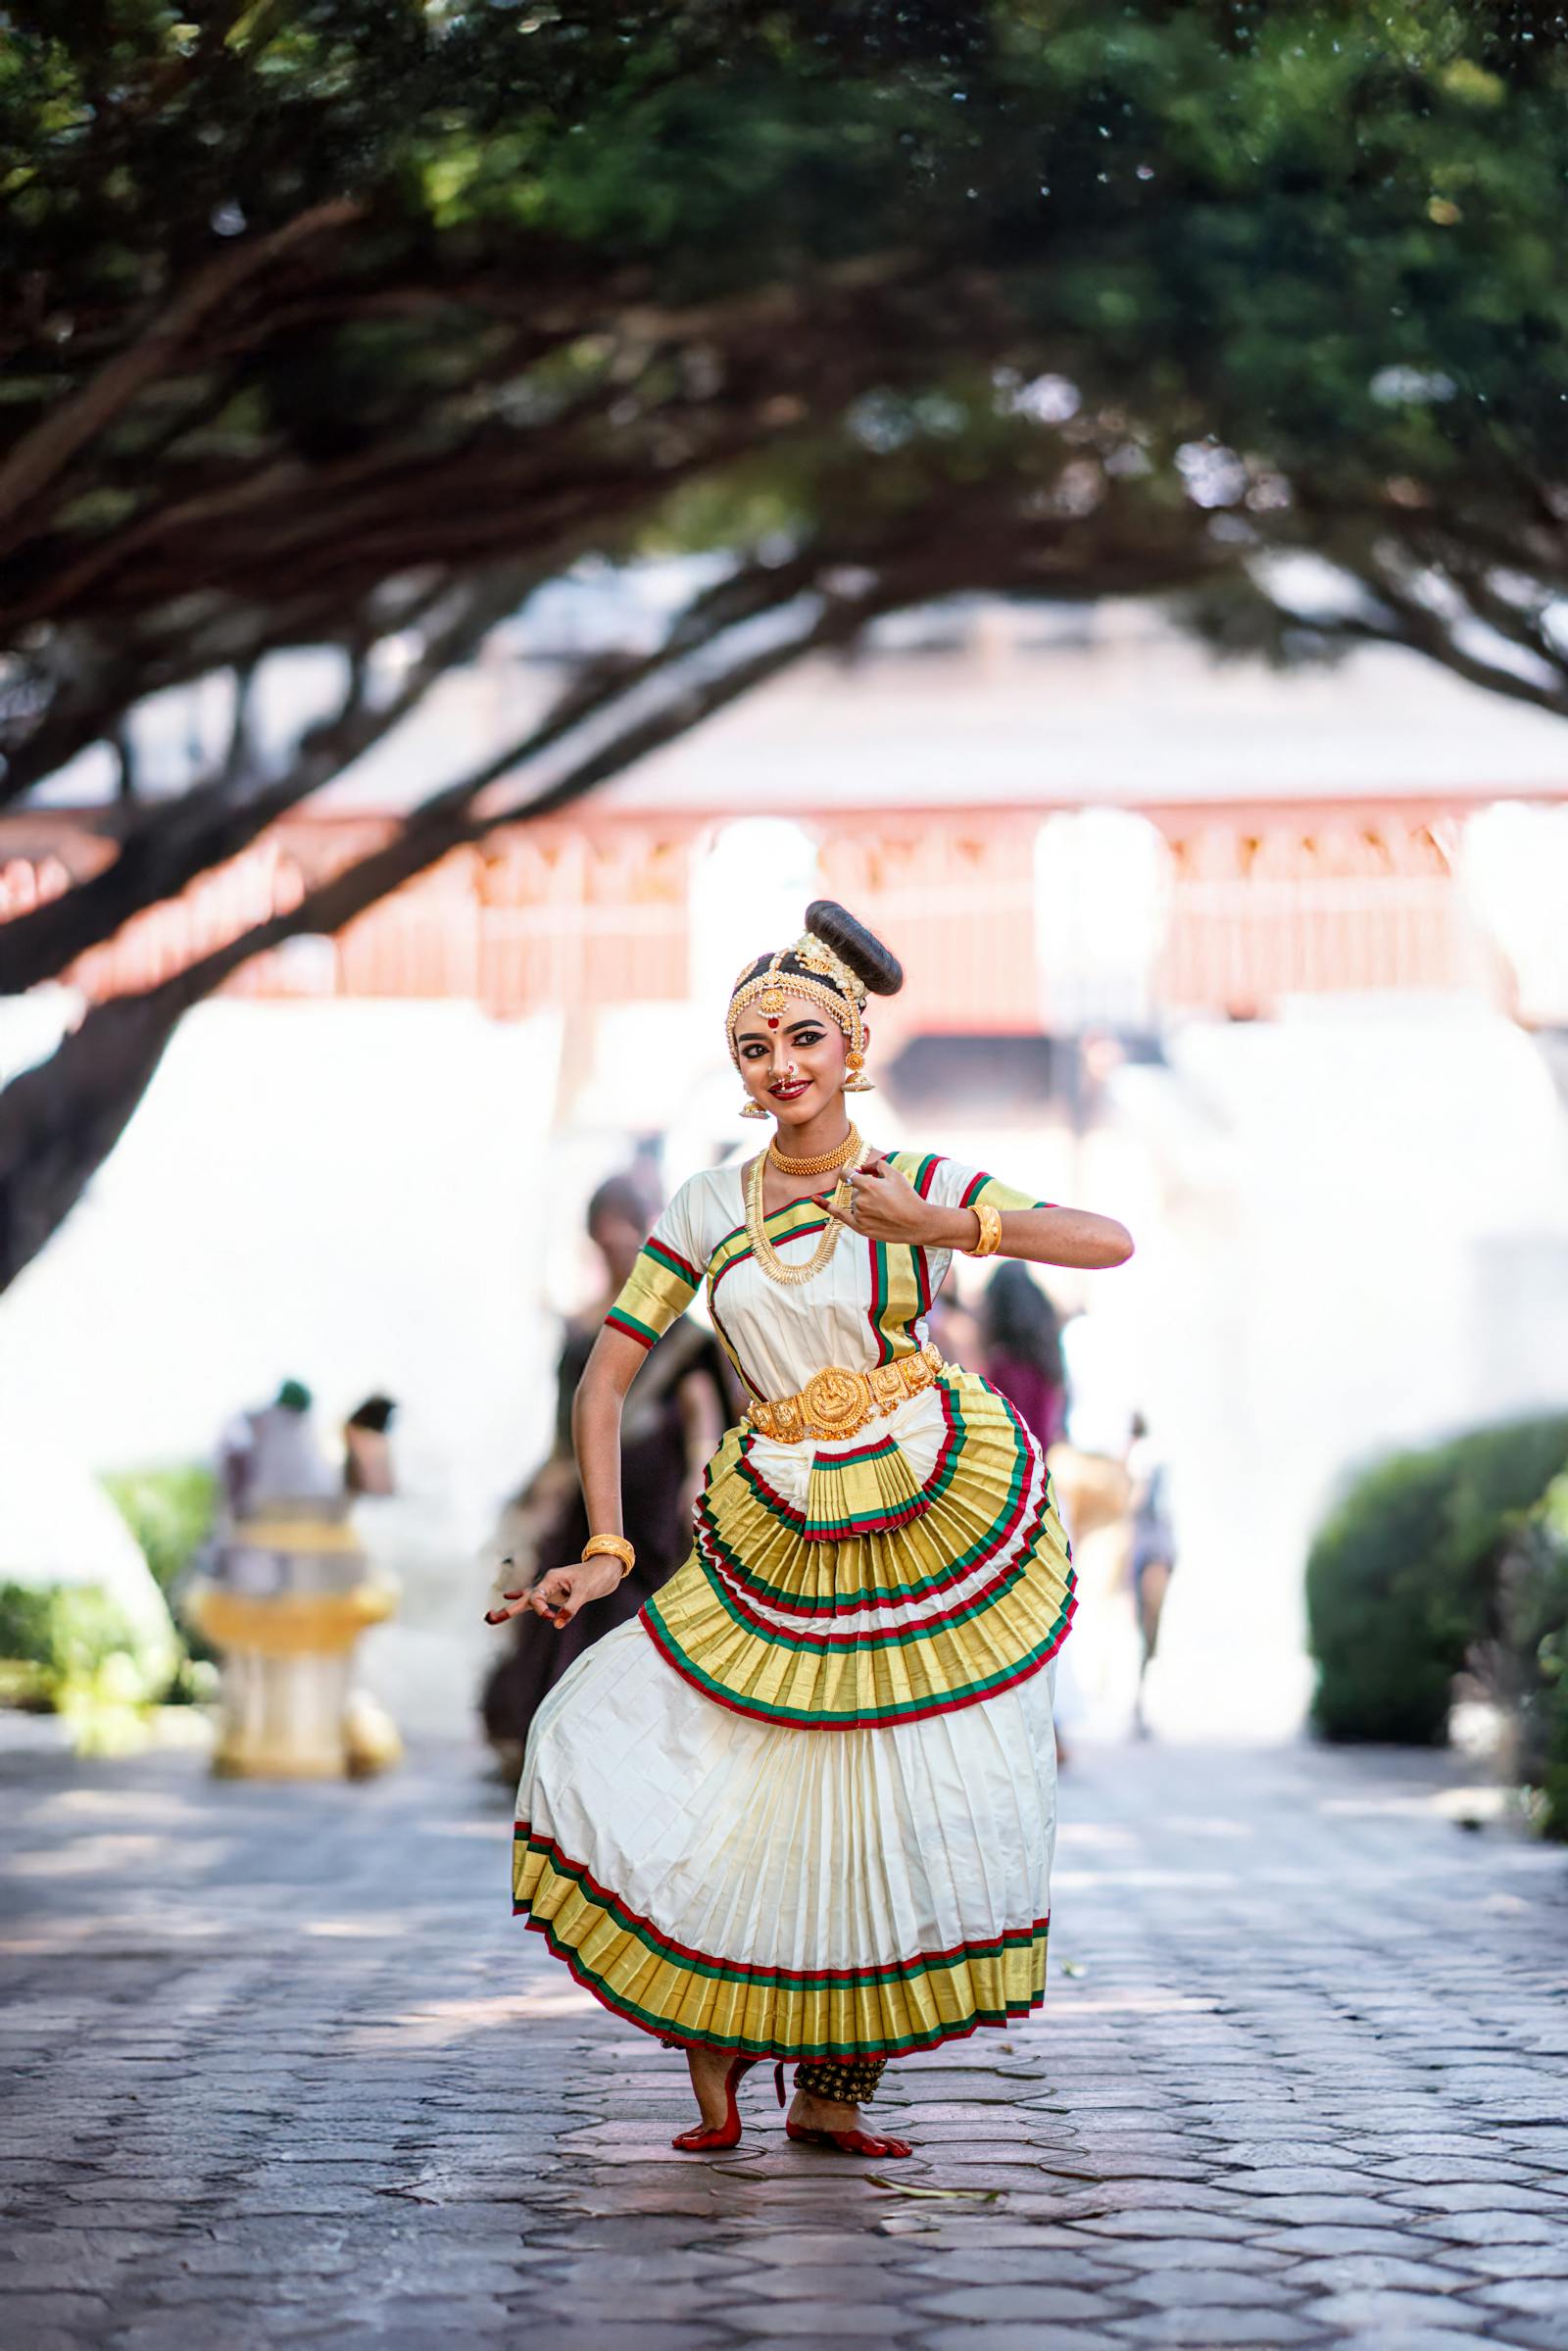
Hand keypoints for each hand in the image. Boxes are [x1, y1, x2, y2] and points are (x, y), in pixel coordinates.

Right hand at [483, 1554, 621, 1629]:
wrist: (607, 1567)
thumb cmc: (597, 1576)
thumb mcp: (585, 1592)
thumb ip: (571, 1608)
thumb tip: (557, 1624)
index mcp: (552, 1579)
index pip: (537, 1598)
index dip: (540, 1609)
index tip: (551, 1617)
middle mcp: (548, 1583)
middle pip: (524, 1599)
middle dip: (508, 1610)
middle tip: (490, 1618)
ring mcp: (551, 1588)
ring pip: (528, 1601)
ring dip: (512, 1609)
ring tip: (493, 1617)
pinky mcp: (556, 1594)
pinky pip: (537, 1599)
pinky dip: (524, 1600)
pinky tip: (510, 1598)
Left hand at [817, 1156, 936, 1244]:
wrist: (917, 1223)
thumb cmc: (908, 1197)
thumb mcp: (896, 1175)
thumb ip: (877, 1165)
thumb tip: (863, 1166)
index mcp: (867, 1185)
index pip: (847, 1174)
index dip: (851, 1173)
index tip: (853, 1173)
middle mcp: (860, 1200)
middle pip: (853, 1190)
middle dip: (865, 1190)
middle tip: (885, 1198)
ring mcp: (858, 1214)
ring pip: (853, 1202)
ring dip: (863, 1202)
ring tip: (884, 1208)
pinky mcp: (859, 1227)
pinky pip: (838, 1215)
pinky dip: (826, 1206)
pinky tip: (814, 1198)